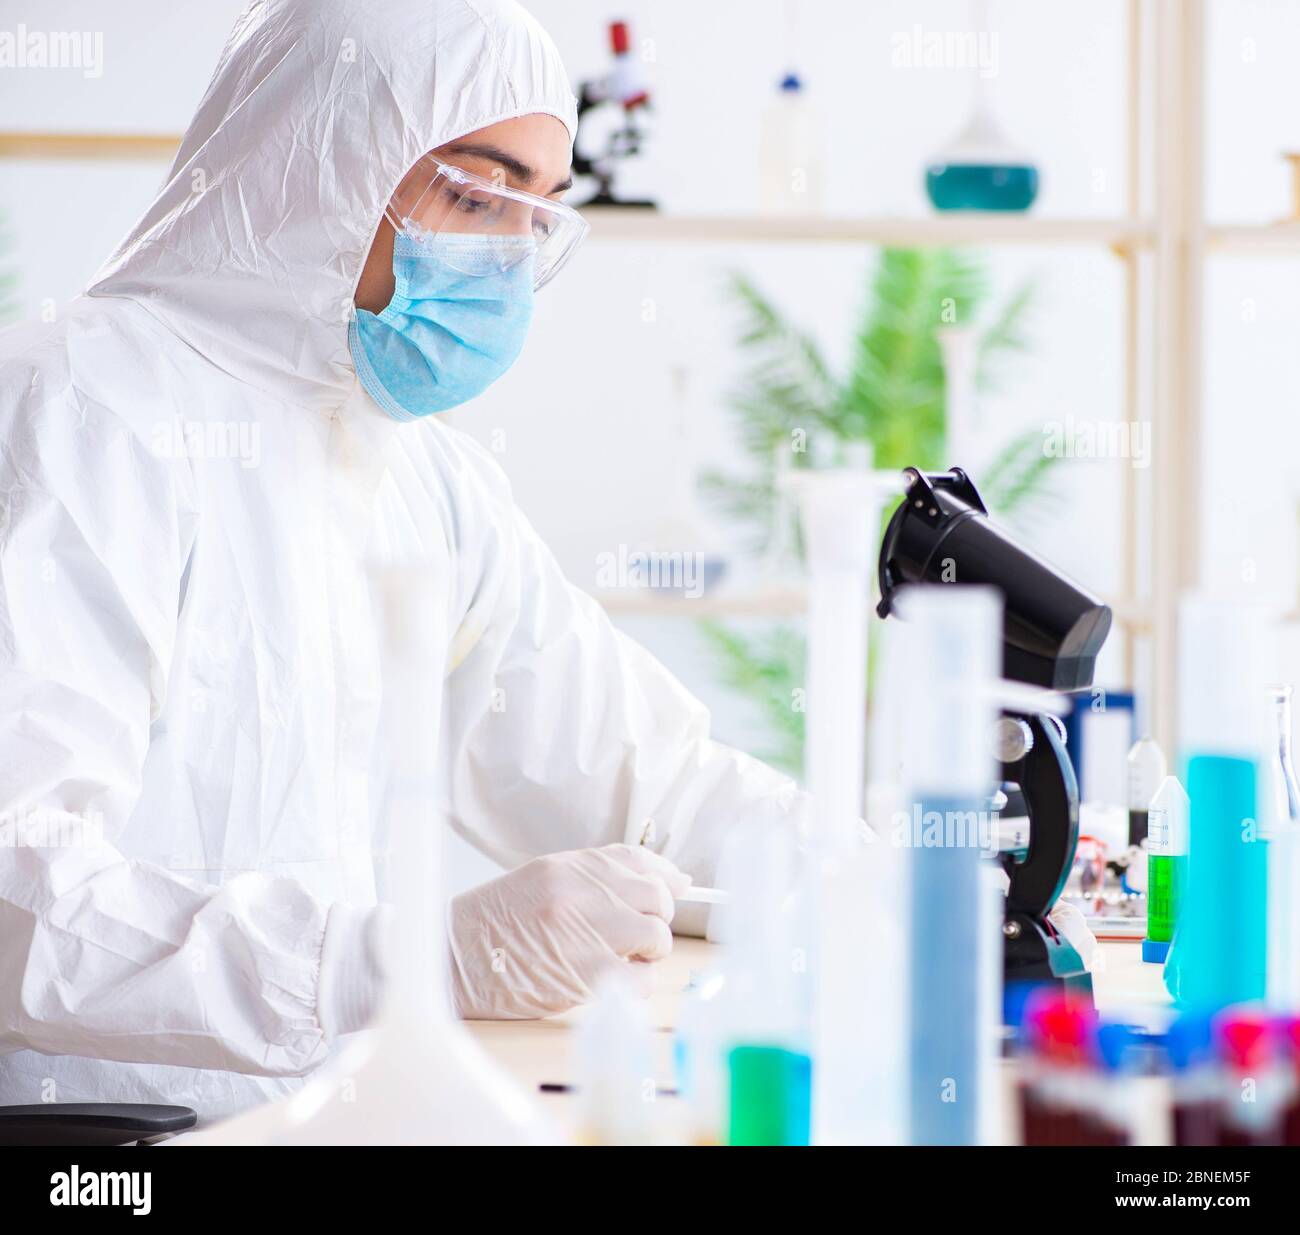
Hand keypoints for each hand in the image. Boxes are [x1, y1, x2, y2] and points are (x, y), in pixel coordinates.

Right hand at [448, 843, 690, 1018]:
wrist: (452, 961)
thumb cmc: (495, 924)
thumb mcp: (542, 881)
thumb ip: (596, 878)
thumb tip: (668, 880)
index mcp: (572, 866)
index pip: (639, 860)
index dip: (665, 878)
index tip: (676, 889)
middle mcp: (583, 892)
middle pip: (657, 899)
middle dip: (654, 920)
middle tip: (635, 936)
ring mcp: (586, 933)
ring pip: (656, 939)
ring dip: (647, 955)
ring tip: (620, 961)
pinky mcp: (586, 976)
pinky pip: (641, 981)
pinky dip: (635, 986)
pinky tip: (610, 983)